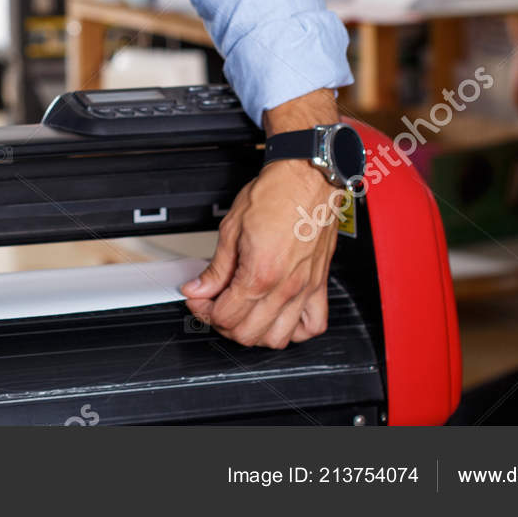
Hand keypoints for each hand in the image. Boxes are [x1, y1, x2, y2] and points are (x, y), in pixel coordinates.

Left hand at [181, 160, 339, 346]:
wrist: (307, 178)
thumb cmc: (276, 194)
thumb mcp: (232, 227)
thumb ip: (215, 267)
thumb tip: (198, 288)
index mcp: (260, 272)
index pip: (225, 315)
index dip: (204, 310)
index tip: (198, 298)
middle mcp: (286, 286)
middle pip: (248, 333)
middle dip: (223, 324)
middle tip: (213, 304)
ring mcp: (305, 289)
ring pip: (278, 338)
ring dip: (255, 332)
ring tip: (242, 312)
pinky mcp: (320, 285)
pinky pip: (313, 326)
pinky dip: (294, 330)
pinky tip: (278, 316)